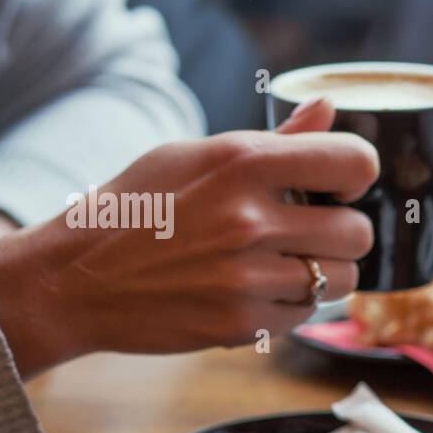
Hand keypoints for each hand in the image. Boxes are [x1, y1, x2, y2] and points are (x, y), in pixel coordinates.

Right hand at [0, 97, 378, 377]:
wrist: (74, 278)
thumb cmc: (138, 208)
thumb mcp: (195, 157)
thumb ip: (274, 140)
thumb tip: (329, 109)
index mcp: (242, 162)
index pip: (355, 163)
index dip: (356, 176)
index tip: (337, 186)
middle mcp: (250, 218)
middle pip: (358, 232)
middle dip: (342, 233)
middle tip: (308, 233)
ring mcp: (248, 276)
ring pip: (342, 278)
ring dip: (323, 273)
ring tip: (280, 264)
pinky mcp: (243, 323)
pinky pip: (306, 313)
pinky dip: (291, 305)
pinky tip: (253, 291)